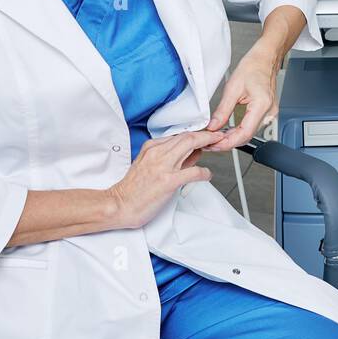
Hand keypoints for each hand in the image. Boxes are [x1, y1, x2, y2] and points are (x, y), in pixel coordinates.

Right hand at [107, 130, 222, 228]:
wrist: (119, 205)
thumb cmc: (133, 189)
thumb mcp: (149, 166)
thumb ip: (170, 158)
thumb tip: (192, 154)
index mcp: (151, 148)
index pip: (179, 135)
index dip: (197, 134)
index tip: (207, 135)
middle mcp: (157, 153)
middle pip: (187, 136)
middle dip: (207, 135)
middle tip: (218, 136)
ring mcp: (162, 166)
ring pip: (190, 145)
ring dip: (208, 144)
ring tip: (217, 147)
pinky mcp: (167, 181)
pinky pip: (193, 172)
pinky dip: (204, 172)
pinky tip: (207, 175)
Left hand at [206, 45, 279, 151]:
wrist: (265, 60)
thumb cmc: (253, 68)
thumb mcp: (232, 88)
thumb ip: (222, 110)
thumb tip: (213, 126)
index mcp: (262, 105)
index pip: (245, 133)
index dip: (228, 142)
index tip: (214, 144)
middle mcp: (269, 112)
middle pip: (247, 136)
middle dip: (227, 142)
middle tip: (210, 143)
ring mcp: (269, 114)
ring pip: (249, 134)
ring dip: (232, 138)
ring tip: (216, 138)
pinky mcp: (266, 114)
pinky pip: (252, 127)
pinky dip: (238, 132)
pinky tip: (228, 132)